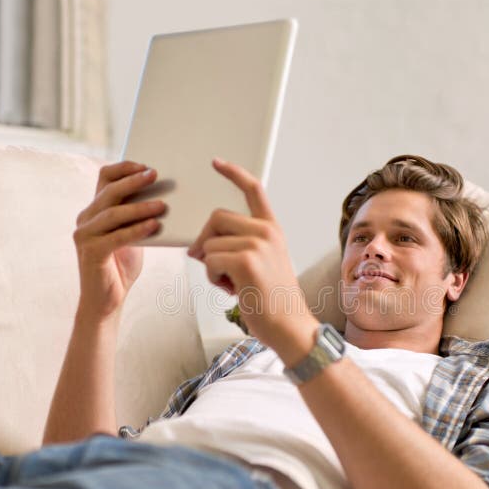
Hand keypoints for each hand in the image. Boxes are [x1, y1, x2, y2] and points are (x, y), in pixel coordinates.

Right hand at [72, 161, 166, 320]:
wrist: (106, 300)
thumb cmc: (121, 266)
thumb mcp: (131, 235)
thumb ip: (137, 216)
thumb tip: (163, 195)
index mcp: (94, 210)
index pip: (104, 178)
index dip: (123, 168)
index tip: (145, 165)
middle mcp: (85, 219)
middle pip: (109, 192)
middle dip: (133, 182)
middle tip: (155, 175)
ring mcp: (84, 235)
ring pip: (113, 213)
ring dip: (140, 207)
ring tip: (162, 205)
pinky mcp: (91, 253)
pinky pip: (116, 237)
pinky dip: (137, 230)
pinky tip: (155, 226)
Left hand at [187, 158, 316, 349]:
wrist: (290, 326)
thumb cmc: (271, 300)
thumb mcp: (260, 264)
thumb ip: (238, 246)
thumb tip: (199, 246)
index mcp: (272, 229)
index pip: (253, 190)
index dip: (233, 173)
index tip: (216, 162)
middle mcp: (267, 231)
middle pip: (216, 217)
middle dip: (205, 241)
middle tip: (212, 266)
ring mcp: (258, 244)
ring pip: (210, 243)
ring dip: (211, 266)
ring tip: (231, 284)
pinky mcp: (247, 261)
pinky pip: (210, 259)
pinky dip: (212, 277)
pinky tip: (231, 290)